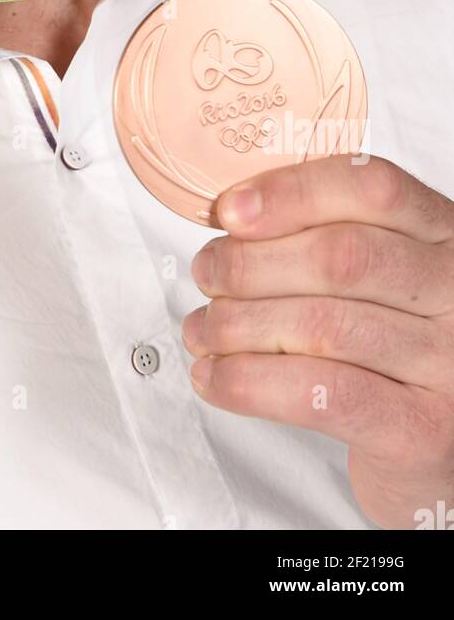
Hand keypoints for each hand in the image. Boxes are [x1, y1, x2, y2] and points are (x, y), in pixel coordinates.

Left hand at [181, 153, 453, 529]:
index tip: (229, 212)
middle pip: (340, 257)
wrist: (435, 442)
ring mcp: (446, 364)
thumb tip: (230, 215)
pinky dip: (251, 382)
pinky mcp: (421, 431)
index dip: (291, 193)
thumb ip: (323, 233)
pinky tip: (216, 377)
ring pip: (321, 326)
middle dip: (250, 263)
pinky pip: (321, 396)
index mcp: (443, 233)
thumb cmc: (391, 344)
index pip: (372, 187)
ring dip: (238, 324)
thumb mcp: (380, 273)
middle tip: (207, 272)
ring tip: (202, 329)